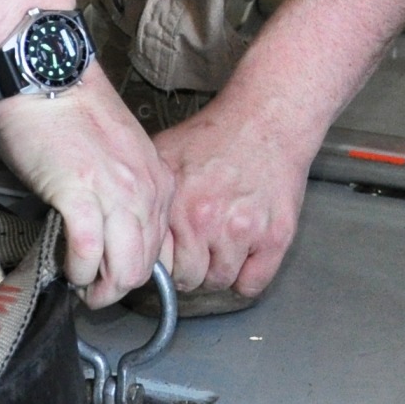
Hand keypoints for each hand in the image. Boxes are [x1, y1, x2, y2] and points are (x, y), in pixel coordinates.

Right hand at [0, 74, 173, 307]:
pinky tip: (67, 269)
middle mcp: (144, 188)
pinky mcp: (80, 195)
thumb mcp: (119, 151)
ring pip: (123, 268)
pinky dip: (78, 271)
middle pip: (144, 264)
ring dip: (99, 288)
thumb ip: (125, 187)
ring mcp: (115, 193)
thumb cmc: (71, 110)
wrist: (47, 79)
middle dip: (118, 289)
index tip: (113, 272)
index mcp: (156, 177)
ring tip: (80, 287)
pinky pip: (88, 254)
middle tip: (94, 293)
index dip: (134, 266)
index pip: (159, 244)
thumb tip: (111, 227)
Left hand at [152, 90, 316, 300]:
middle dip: (192, 267)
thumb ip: (149, 195)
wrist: (267, 118)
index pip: (158, 263)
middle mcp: (206, 221)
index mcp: (176, 205)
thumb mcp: (164, 154)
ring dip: (219, 269)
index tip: (171, 253)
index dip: (164, 259)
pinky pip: (251, 285)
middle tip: (200, 247)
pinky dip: (247, 276)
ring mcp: (242, 231)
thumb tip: (130, 228)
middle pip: (188, 280)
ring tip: (223, 243)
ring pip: (220, 282)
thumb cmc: (216, 135)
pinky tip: (244, 254)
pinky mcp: (275, 237)